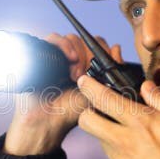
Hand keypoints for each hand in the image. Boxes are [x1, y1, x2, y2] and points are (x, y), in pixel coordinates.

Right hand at [3, 34, 121, 154]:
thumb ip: (110, 71)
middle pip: (85, 39)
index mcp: (85, 63)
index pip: (97, 43)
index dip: (102, 50)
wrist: (48, 121)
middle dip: (89, 55)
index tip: (102, 65)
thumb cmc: (71, 110)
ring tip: (75, 75)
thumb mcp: (98, 91)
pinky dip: (64, 44)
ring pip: (72, 38)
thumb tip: (117, 47)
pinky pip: (53, 37)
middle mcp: (71, 57)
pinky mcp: (42, 53)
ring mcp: (56, 55)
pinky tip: (70, 59)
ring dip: (78, 54)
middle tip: (85, 75)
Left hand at [77, 75, 159, 158]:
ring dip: (112, 138)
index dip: (90, 86)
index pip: (105, 99)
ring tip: (139, 142)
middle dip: (89, 112)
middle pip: (88, 122)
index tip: (85, 81)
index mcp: (143, 125)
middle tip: (103, 112)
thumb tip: (148, 89)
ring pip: (103, 144)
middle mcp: (126, 144)